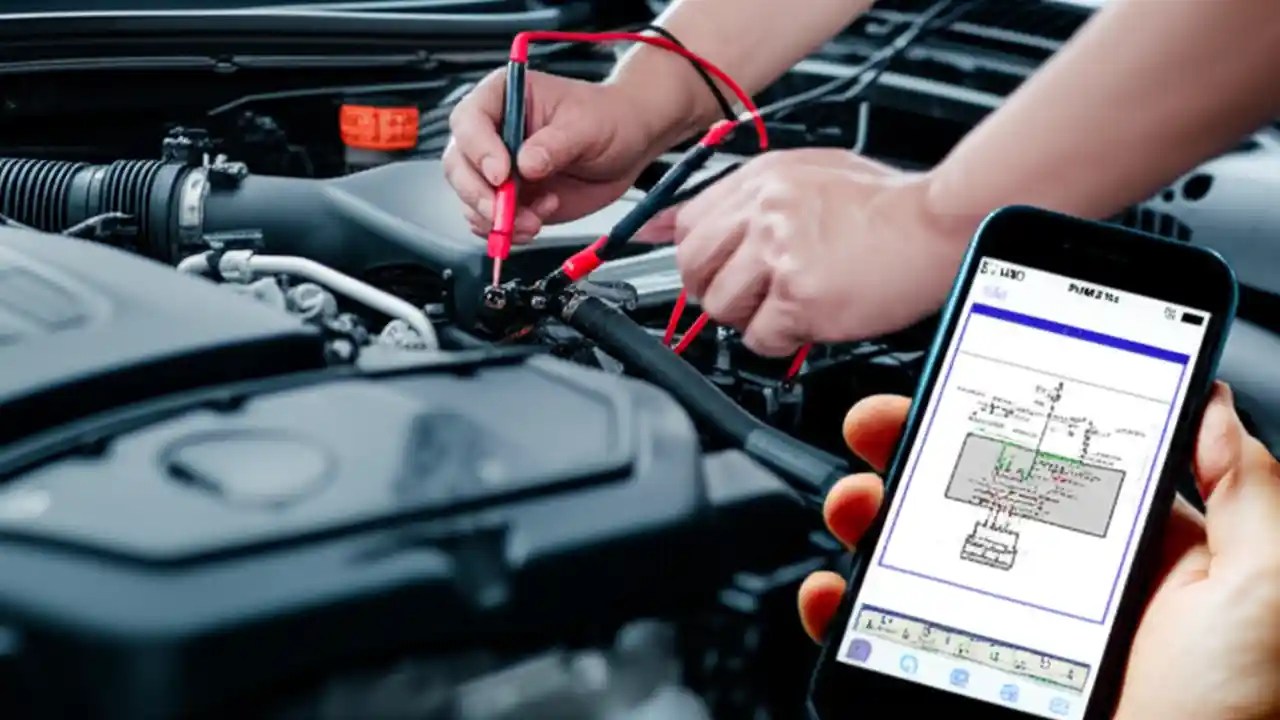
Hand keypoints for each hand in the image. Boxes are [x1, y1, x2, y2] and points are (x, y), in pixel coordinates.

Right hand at [444, 68, 666, 242]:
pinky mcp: (511, 198)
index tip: (501, 173)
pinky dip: (507, 231)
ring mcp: (499, 169)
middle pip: (459, 164)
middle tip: (503, 211)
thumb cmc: (608, 119)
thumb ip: (556, 144)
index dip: (479, 149)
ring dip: (495, 218)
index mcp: (503, 98)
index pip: (470, 121)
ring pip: (471, 197)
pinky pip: (491, 220)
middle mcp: (493, 133)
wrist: (628, 145)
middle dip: (477, 193)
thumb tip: (526, 165)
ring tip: (534, 220)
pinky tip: (537, 221)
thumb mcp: (587, 125)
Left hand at [661, 148, 968, 356]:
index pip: (688, 224)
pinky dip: (780, 340)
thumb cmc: (888, 202)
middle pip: (694, 268)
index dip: (698, 256)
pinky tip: (807, 322)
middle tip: (747, 297)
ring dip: (748, 318)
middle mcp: (763, 213)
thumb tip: (668, 220)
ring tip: (785, 308)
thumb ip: (747, 196)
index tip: (709, 271)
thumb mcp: (809, 173)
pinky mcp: (800, 296)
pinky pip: (760, 337)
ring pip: (722, 306)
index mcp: (762, 180)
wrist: (938, 222)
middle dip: (713, 290)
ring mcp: (780, 255)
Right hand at [798, 384, 1279, 719]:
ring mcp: (999, 635)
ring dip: (866, 515)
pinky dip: (840, 607)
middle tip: (877, 427)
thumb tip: (1213, 404)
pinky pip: (881, 633)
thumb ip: (1248, 492)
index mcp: (1135, 562)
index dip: (1000, 415)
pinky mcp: (952, 677)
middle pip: (965, 498)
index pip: (1056, 464)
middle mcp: (1060, 592)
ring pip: (913, 557)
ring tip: (854, 505)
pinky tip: (835, 592)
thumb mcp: (1266, 595)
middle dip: (911, 449)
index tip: (958, 378)